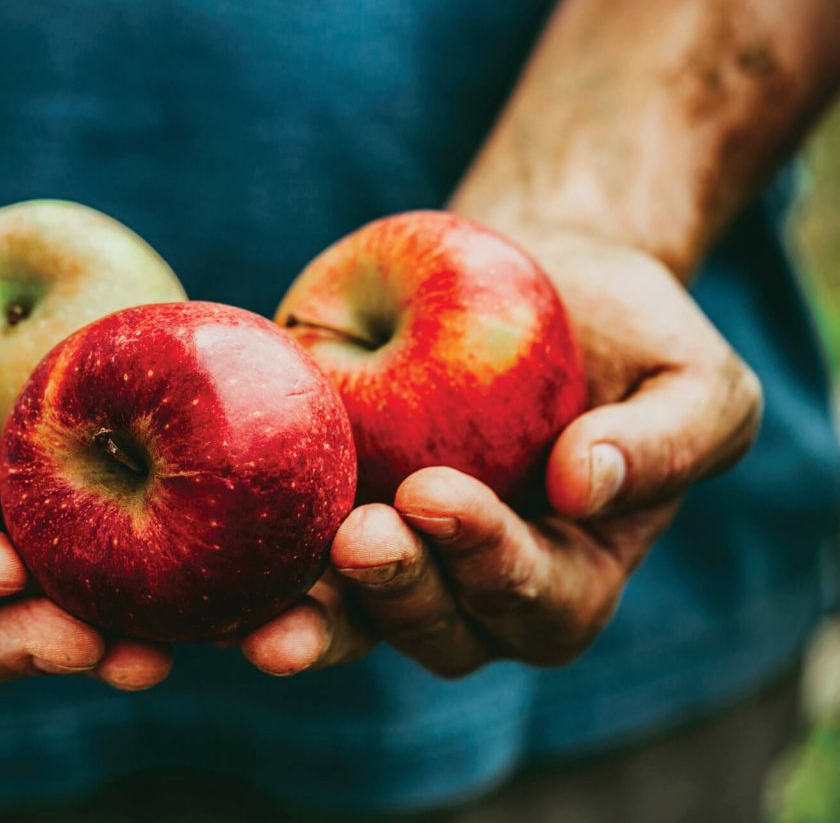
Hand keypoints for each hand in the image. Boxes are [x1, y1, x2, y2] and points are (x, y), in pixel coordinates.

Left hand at [241, 234, 761, 676]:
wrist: (532, 276)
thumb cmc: (627, 335)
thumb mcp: (691, 378)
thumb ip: (666, 441)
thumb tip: (584, 486)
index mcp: (570, 573)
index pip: (536, 599)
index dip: (488, 560)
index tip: (437, 495)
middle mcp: (477, 586)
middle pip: (440, 630)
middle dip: (397, 592)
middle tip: (358, 535)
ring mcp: (399, 557)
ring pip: (356, 620)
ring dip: (316, 615)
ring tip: (271, 600)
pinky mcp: (330, 512)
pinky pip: (290, 562)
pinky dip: (253, 573)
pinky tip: (216, 570)